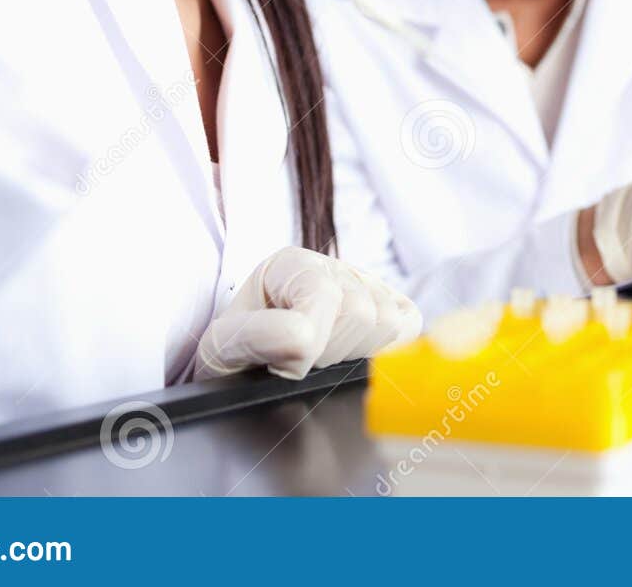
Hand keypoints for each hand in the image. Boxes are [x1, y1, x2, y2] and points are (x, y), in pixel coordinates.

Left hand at [194, 248, 421, 379]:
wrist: (248, 363)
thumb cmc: (238, 354)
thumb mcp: (221, 346)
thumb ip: (251, 337)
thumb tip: (303, 340)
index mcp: (290, 265)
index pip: (322, 297)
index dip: (306, 345)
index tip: (278, 367)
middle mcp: (335, 267)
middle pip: (362, 312)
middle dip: (329, 353)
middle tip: (298, 363)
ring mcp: (369, 286)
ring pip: (389, 322)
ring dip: (354, 354)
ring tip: (323, 359)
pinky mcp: (395, 308)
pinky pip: (410, 326)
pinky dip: (386, 349)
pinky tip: (351, 355)